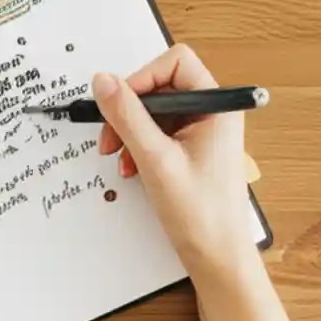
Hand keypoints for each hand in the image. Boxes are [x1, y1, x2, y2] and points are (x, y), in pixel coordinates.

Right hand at [92, 45, 256, 280]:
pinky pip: (156, 132)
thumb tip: (103, 81)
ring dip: (129, 131)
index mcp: (217, 107)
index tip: (119, 105)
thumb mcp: (155, 159)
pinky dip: (137, 146)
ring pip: (154, 111)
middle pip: (160, 87)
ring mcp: (202, 132)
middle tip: (110, 138)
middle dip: (129, 111)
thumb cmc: (201, 214)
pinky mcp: (190, 149)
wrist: (217, 257)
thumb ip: (127, 116)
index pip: (174, 63)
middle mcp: (212, 114)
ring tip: (120, 159)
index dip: (142, 79)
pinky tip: (131, 167)